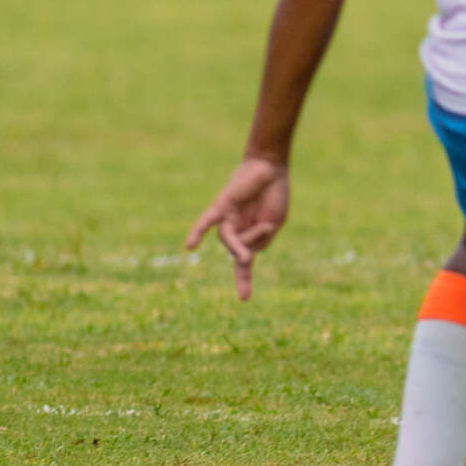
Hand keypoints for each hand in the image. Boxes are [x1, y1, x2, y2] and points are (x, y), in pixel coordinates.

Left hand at [185, 154, 290, 300]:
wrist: (270, 166)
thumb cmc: (274, 194)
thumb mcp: (274, 223)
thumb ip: (260, 240)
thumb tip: (241, 250)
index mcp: (248, 236)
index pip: (243, 263)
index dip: (244, 281)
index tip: (244, 299)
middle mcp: (233, 230)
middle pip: (239, 251)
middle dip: (255, 242)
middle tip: (268, 225)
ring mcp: (225, 220)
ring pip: (230, 240)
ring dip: (248, 237)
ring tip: (265, 224)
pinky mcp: (220, 207)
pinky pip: (205, 222)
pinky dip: (197, 233)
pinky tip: (191, 247)